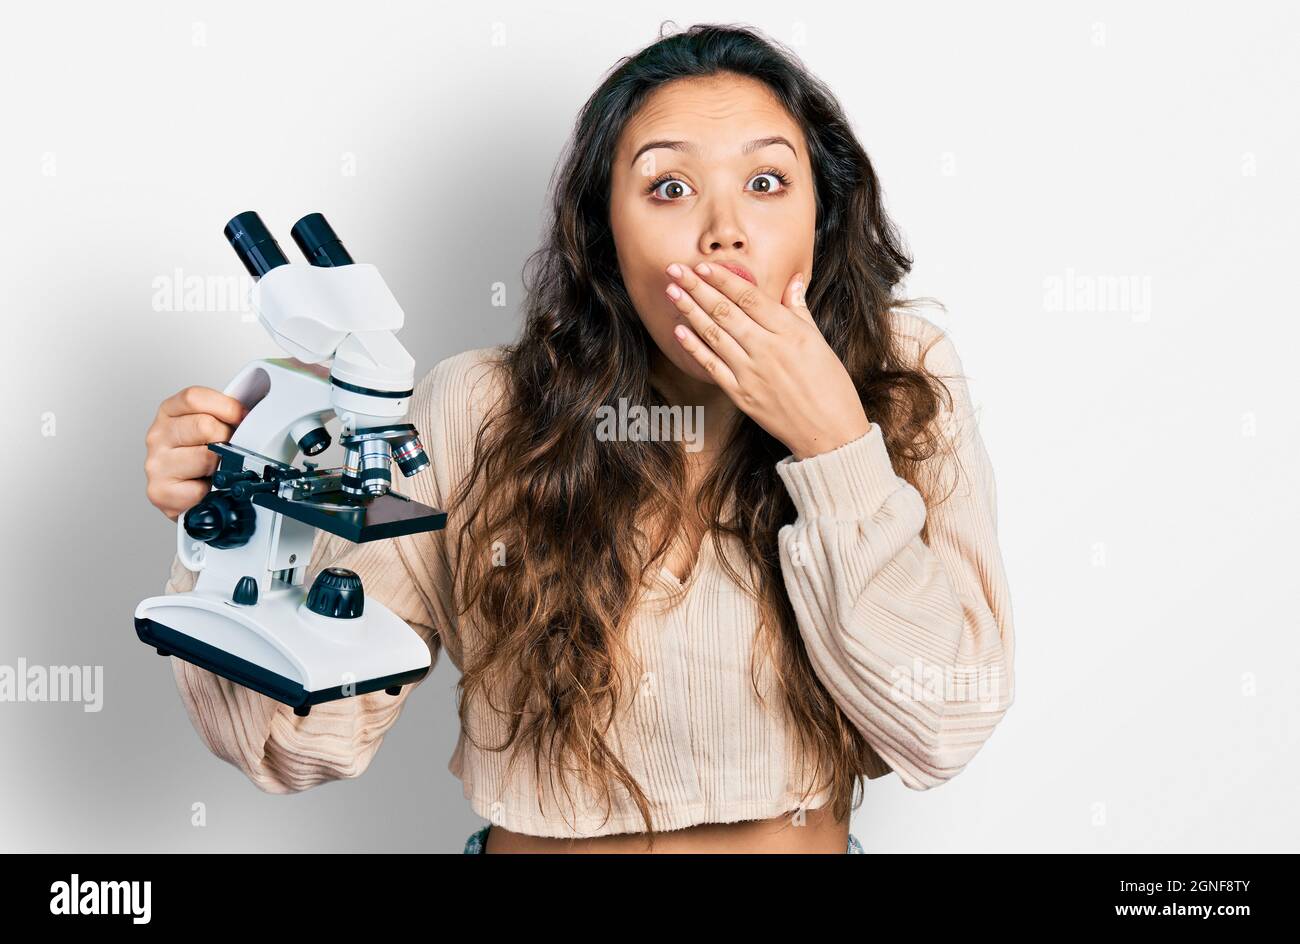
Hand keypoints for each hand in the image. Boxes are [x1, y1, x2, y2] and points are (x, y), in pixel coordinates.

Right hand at [144, 387, 249, 521]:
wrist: (180, 494)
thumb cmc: (197, 456)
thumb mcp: (209, 425)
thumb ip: (225, 414)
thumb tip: (254, 413)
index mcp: (169, 412)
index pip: (194, 398)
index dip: (226, 407)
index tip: (242, 417)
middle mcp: (158, 435)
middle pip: (204, 426)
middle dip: (227, 438)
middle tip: (228, 449)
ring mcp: (156, 464)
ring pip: (207, 457)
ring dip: (220, 466)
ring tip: (215, 469)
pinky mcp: (160, 491)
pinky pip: (201, 488)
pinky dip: (212, 490)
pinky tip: (206, 487)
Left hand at [664, 261, 871, 460]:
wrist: (829, 432)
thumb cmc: (830, 386)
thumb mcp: (819, 341)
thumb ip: (799, 309)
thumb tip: (793, 280)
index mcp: (789, 331)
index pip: (749, 296)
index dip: (723, 279)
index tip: (703, 265)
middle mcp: (767, 349)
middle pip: (725, 311)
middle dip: (697, 288)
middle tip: (675, 269)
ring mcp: (751, 373)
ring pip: (714, 335)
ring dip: (690, 311)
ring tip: (672, 292)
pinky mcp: (741, 395)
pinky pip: (712, 366)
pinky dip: (694, 347)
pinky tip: (679, 330)